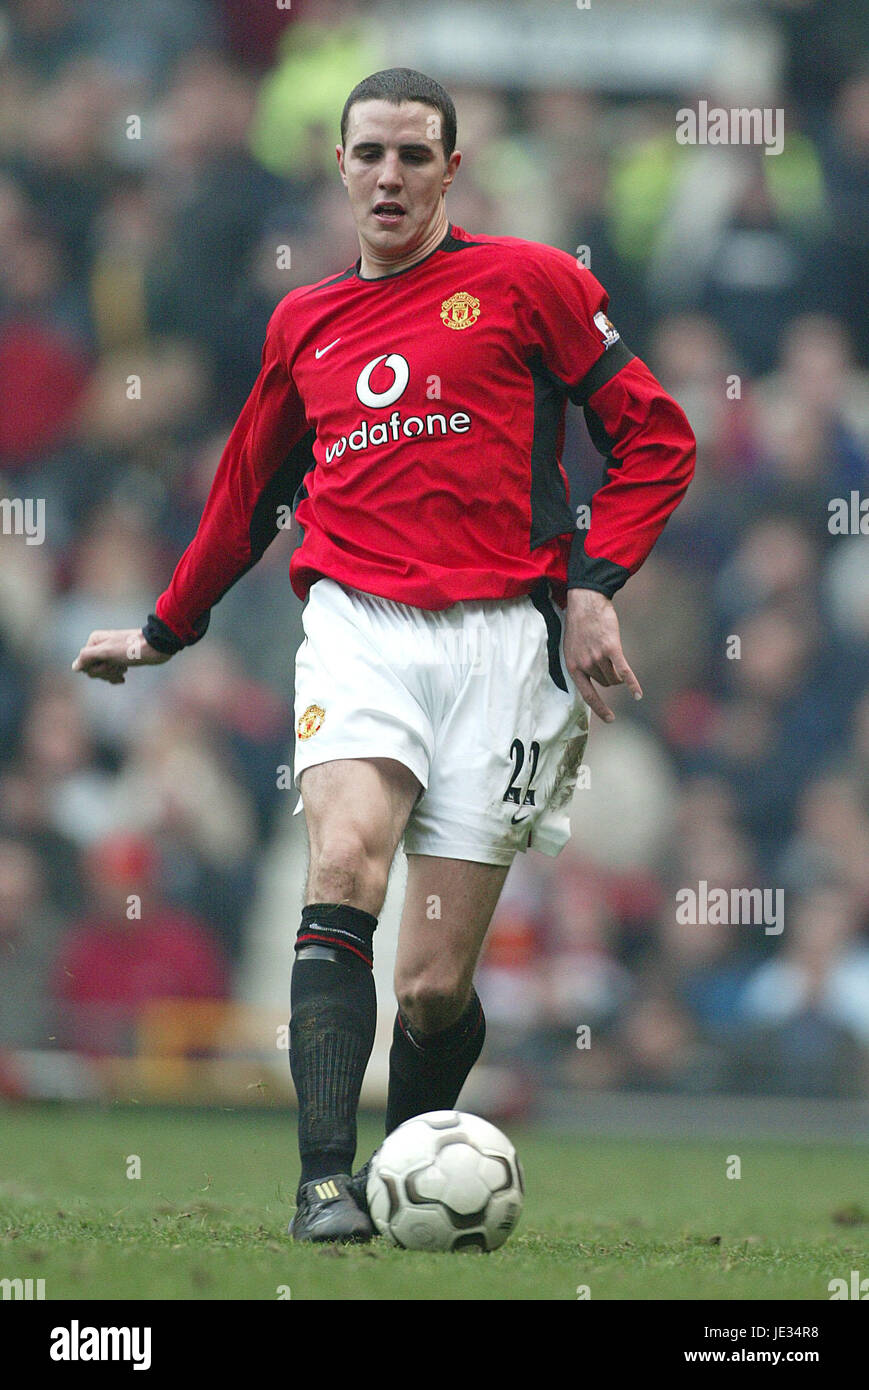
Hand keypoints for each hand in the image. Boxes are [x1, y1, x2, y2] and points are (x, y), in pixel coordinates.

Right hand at [72, 629, 171, 684]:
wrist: (155, 647)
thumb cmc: (131, 649)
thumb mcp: (106, 652)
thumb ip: (87, 657)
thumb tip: (75, 667)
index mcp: (94, 640)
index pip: (84, 663)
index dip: (96, 668)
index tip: (110, 663)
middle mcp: (100, 646)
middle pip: (92, 668)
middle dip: (105, 671)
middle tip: (118, 665)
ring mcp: (110, 653)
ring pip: (102, 672)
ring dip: (112, 674)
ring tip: (123, 669)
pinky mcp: (119, 660)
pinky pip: (111, 673)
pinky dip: (116, 676)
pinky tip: (123, 678)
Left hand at [563, 588, 641, 722]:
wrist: (586, 602)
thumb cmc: (579, 624)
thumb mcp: (572, 648)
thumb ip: (581, 665)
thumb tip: (592, 680)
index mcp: (573, 666)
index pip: (587, 695)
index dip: (599, 709)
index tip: (610, 719)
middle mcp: (585, 665)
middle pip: (606, 684)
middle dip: (610, 675)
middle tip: (607, 657)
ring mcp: (598, 657)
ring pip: (616, 678)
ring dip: (619, 672)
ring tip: (613, 653)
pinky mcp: (612, 649)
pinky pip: (624, 672)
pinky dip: (633, 684)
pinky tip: (638, 695)